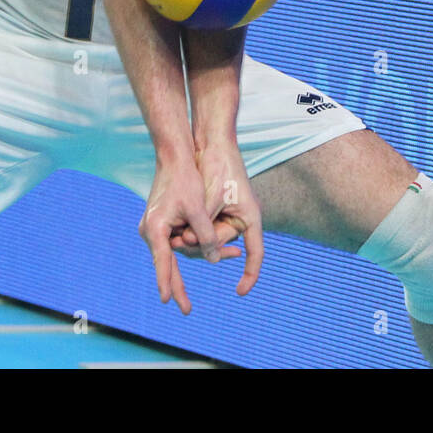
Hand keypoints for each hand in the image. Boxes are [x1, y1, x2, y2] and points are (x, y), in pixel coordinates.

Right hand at [139, 157, 238, 314]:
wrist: (173, 157)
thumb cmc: (185, 180)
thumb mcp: (199, 209)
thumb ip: (205, 236)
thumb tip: (213, 259)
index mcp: (156, 228)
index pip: (163, 261)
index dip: (167, 282)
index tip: (168, 301)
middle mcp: (150, 231)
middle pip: (168, 264)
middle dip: (178, 286)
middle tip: (186, 310)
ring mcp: (154, 228)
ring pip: (175, 253)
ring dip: (195, 260)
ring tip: (214, 273)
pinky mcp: (161, 224)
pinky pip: (176, 243)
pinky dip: (193, 247)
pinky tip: (212, 251)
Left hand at [178, 140, 263, 299]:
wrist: (211, 140)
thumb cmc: (216, 166)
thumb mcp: (209, 201)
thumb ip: (204, 227)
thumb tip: (193, 248)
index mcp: (250, 217)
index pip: (256, 253)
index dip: (250, 275)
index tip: (239, 292)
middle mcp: (241, 219)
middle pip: (222, 245)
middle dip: (202, 246)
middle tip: (180, 240)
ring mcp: (228, 214)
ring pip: (210, 237)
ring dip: (193, 237)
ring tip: (176, 233)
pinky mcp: (215, 209)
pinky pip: (204, 227)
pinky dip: (192, 228)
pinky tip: (177, 229)